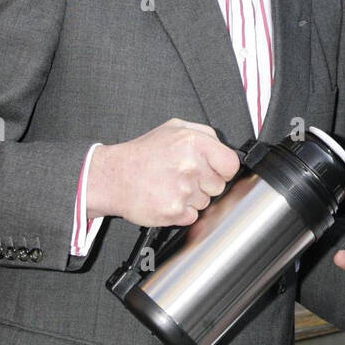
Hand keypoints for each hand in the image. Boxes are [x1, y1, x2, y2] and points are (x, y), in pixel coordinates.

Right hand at [87, 117, 240, 226]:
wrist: (113, 176)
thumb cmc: (143, 154)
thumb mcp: (174, 128)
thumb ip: (205, 134)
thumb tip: (223, 149)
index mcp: (193, 143)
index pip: (231, 164)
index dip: (224, 169)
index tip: (216, 171)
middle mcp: (190, 165)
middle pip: (219, 185)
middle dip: (205, 183)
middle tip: (183, 176)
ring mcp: (182, 190)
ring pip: (206, 202)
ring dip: (192, 197)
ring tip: (170, 185)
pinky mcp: (174, 210)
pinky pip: (192, 216)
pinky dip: (181, 211)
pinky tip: (166, 198)